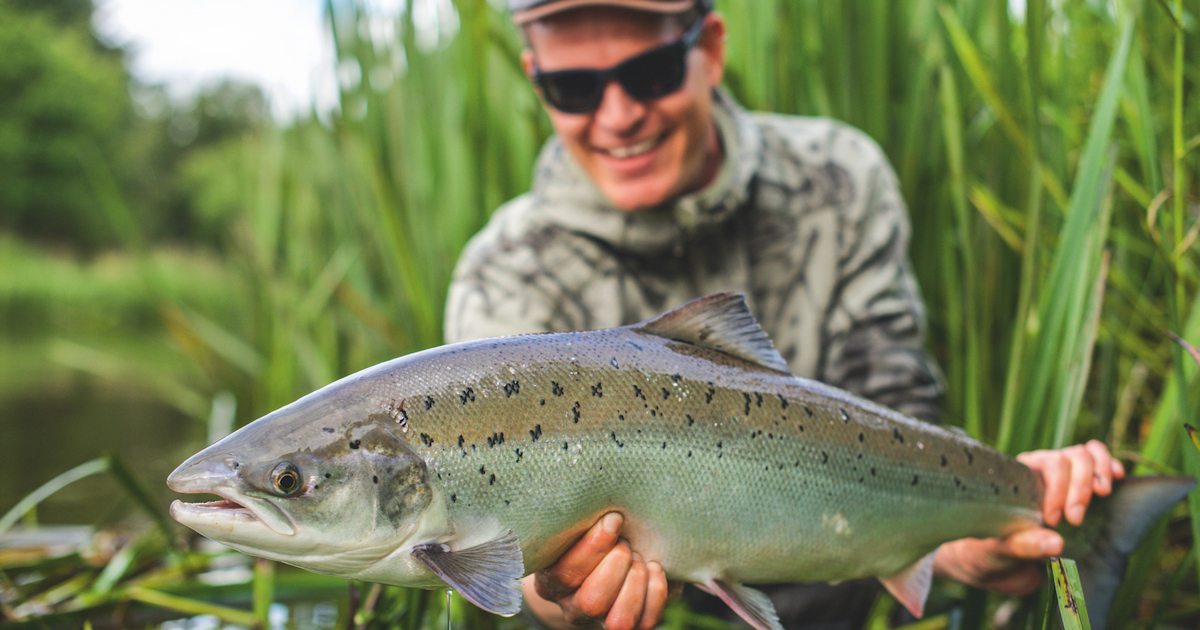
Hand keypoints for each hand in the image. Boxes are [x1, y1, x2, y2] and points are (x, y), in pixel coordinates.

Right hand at [523, 512, 674, 629]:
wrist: (604, 558)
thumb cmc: (590, 532)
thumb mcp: (578, 524)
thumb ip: (582, 517)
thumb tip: (604, 494)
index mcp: (551, 580)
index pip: (566, 572)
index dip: (594, 545)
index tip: (614, 519)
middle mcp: (572, 606)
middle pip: (592, 602)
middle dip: (617, 566)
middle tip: (626, 543)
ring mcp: (602, 621)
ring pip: (619, 621)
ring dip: (636, 583)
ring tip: (640, 557)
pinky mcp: (631, 625)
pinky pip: (646, 622)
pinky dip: (657, 592)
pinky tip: (655, 568)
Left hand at [933, 440, 1124, 594]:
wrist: (1002, 561)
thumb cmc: (997, 549)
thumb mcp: (1002, 548)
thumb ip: (1026, 545)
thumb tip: (1057, 544)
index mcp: (1019, 476)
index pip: (1045, 464)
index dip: (1057, 490)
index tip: (1054, 521)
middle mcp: (1042, 468)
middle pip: (1070, 457)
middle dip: (1078, 488)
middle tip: (1075, 520)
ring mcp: (1064, 474)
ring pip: (1086, 454)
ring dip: (1099, 472)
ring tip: (1102, 494)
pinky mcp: (1084, 486)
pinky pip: (1100, 462)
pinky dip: (1110, 466)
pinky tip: (1117, 478)